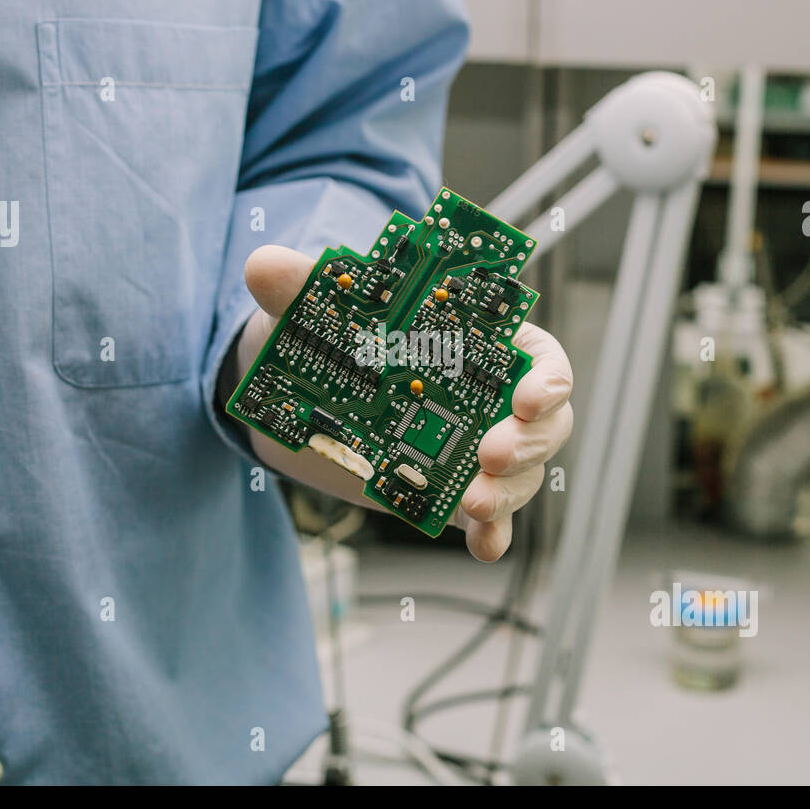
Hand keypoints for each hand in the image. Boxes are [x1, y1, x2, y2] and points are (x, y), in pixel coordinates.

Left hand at [239, 245, 573, 561]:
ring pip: (521, 473)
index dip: (547, 379)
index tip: (526, 397)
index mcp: (484, 343)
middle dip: (527, 442)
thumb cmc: (332, 336)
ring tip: (473, 503)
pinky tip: (482, 544)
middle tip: (490, 453)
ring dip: (507, 491)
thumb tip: (262, 264)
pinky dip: (492, 533)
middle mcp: (492, 396)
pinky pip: (488, 516)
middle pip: (544, 423)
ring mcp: (476, 446)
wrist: (303, 393)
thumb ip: (301, 286)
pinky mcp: (452, 488)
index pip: (542, 358)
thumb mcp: (316, 308)